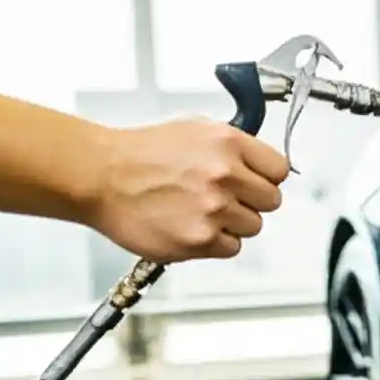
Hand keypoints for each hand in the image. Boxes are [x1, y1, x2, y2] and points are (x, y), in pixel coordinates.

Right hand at [86, 119, 290, 262]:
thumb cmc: (140, 154)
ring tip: (200, 211)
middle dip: (251, 201)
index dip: (267, 178)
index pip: (279, 170)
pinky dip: (214, 242)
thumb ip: (233, 148)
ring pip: (252, 227)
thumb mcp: (195, 131)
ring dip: (232, 223)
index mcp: (228, 143)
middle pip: (271, 201)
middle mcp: (225, 175)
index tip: (256, 181)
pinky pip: (230, 248)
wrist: (100, 176)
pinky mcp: (200, 239)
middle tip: (225, 199)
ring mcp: (214, 209)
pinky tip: (191, 226)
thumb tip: (259, 164)